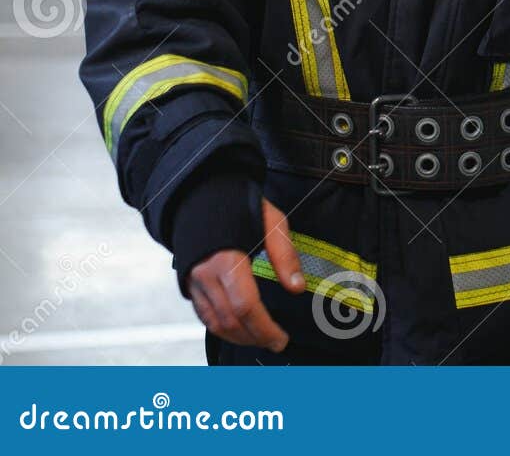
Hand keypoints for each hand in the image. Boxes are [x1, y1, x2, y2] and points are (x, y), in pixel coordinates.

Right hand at [186, 197, 302, 351]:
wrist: (202, 191)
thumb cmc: (240, 202)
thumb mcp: (272, 221)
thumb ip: (285, 256)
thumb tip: (298, 288)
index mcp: (226, 259)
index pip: (245, 306)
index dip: (264, 327)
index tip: (281, 338)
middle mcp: (204, 274)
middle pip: (229, 319)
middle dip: (254, 337)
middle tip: (276, 342)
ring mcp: (193, 279)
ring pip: (213, 321)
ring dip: (237, 336)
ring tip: (260, 339)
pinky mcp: (189, 281)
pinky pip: (203, 313)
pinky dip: (220, 326)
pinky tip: (238, 329)